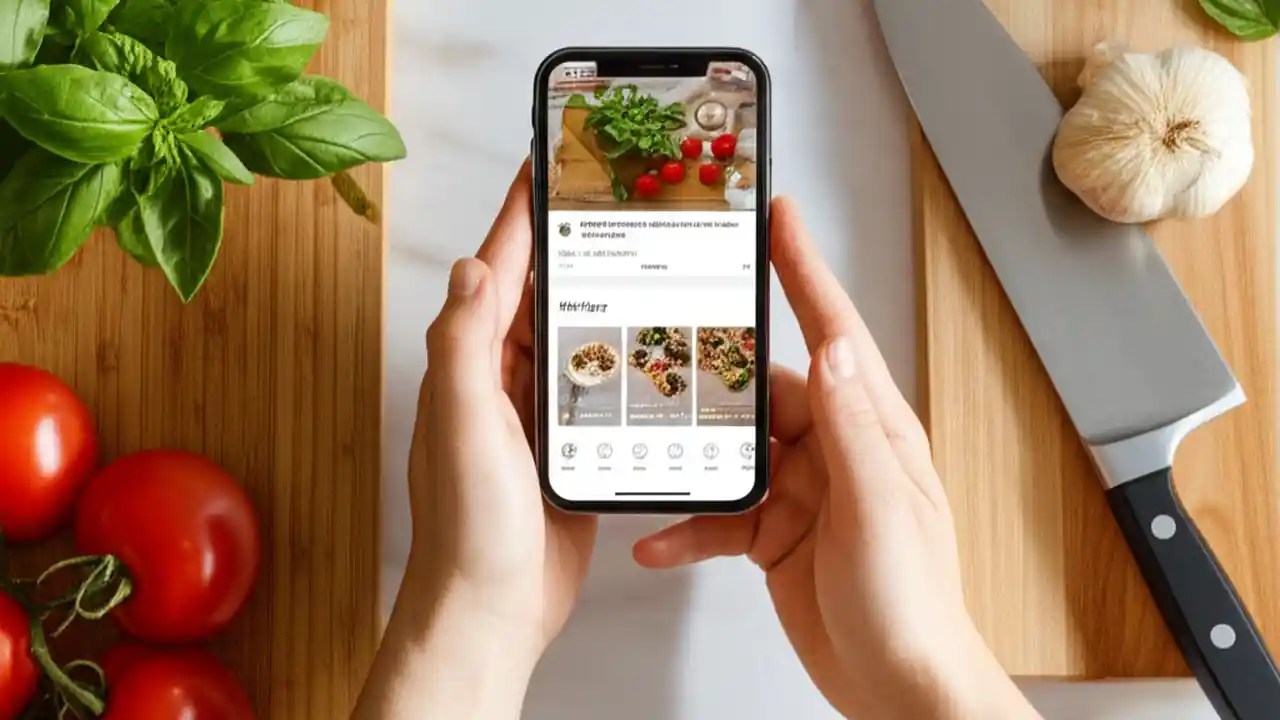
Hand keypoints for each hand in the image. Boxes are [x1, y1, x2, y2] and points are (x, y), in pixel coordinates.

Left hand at [355, 163, 595, 718]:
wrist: (492, 609)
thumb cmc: (470, 530)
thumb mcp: (465, 426)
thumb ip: (465, 345)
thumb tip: (474, 267)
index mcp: (468, 362)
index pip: (498, 267)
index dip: (524, 213)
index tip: (550, 165)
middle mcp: (494, 377)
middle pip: (534, 291)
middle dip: (565, 243)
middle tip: (605, 200)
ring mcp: (528, 409)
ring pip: (564, 332)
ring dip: (592, 294)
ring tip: (632, 253)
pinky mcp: (560, 442)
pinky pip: (586, 380)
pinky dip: (607, 353)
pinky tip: (637, 340)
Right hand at [634, 199, 1039, 719]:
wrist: (897, 687)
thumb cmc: (911, 605)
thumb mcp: (878, 506)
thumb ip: (850, 425)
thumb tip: (833, 345)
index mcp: (872, 428)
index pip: (834, 331)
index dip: (805, 271)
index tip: (779, 220)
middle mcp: (836, 450)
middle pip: (763, 391)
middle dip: (713, 379)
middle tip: (665, 355)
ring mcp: (803, 492)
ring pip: (733, 452)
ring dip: (691, 461)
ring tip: (649, 456)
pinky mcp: (774, 534)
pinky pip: (721, 515)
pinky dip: (688, 526)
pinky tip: (661, 538)